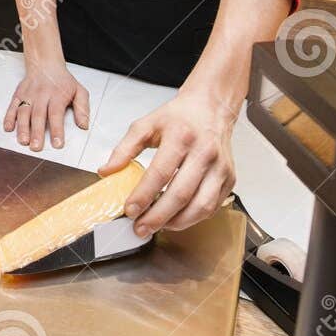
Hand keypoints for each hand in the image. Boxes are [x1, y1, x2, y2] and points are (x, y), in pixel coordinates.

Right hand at [3, 59, 89, 150]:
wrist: (45, 63)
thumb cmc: (62, 80)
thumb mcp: (79, 91)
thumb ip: (83, 108)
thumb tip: (84, 125)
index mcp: (57, 95)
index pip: (56, 114)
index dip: (57, 130)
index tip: (57, 143)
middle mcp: (41, 95)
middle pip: (38, 115)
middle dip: (36, 132)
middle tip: (36, 146)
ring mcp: (28, 95)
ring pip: (23, 112)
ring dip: (22, 127)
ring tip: (23, 140)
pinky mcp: (18, 95)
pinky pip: (12, 106)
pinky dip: (9, 117)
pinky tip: (8, 128)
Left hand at [98, 88, 237, 235]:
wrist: (211, 108)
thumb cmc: (178, 117)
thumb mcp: (145, 125)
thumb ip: (124, 149)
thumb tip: (106, 171)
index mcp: (181, 136)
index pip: (160, 172)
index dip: (144, 195)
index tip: (130, 210)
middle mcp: (204, 152)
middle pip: (181, 194)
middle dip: (158, 217)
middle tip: (140, 228)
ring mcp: (220, 167)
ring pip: (201, 206)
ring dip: (177, 222)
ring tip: (158, 226)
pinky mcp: (230, 178)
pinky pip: (212, 206)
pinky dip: (194, 218)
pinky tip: (177, 218)